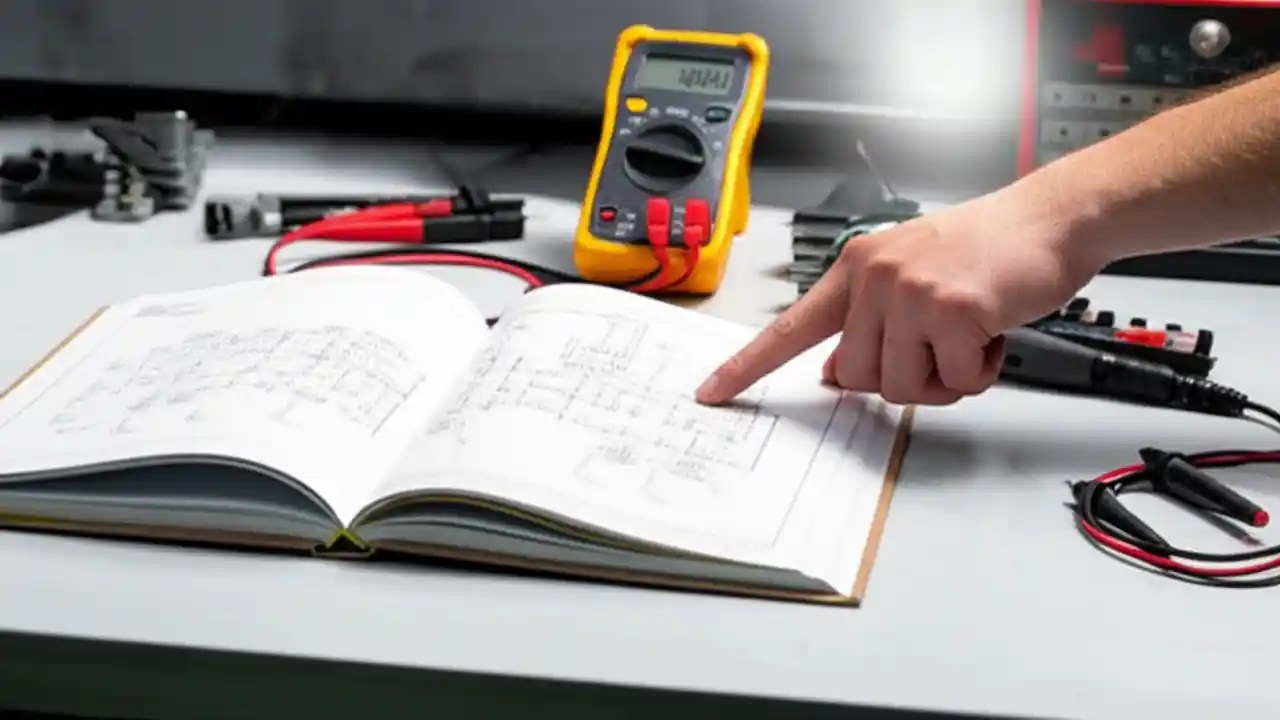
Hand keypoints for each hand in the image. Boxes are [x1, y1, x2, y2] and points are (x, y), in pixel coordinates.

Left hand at [694, 186, 1103, 405]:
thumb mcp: (909, 278)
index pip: (790, 327)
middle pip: (855, 377)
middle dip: (901, 378)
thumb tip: (836, 372)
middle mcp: (874, 276)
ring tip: (968, 336)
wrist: (1048, 220)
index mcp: (857, 269)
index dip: (747, 365)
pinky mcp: (950, 310)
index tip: (712, 392)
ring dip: (941, 379)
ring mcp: (910, 291)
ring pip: (898, 387)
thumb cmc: (985, 250)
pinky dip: (978, 371)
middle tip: (938, 349)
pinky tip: (992, 331)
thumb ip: (868, 323)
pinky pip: (951, 381)